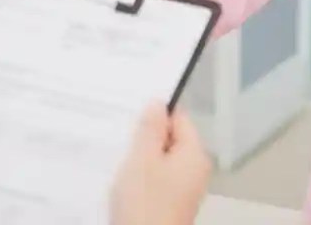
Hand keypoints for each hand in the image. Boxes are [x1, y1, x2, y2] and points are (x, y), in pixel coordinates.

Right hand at [111, 103, 211, 224]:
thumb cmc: (145, 204)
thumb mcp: (142, 160)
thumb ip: (151, 129)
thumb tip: (158, 104)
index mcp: (195, 155)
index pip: (180, 119)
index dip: (155, 113)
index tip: (129, 113)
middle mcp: (195, 171)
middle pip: (170, 141)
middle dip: (145, 138)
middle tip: (118, 135)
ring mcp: (184, 191)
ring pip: (161, 162)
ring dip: (140, 160)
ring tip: (116, 158)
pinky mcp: (170, 207)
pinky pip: (157, 182)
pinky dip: (140, 179)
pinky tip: (122, 183)